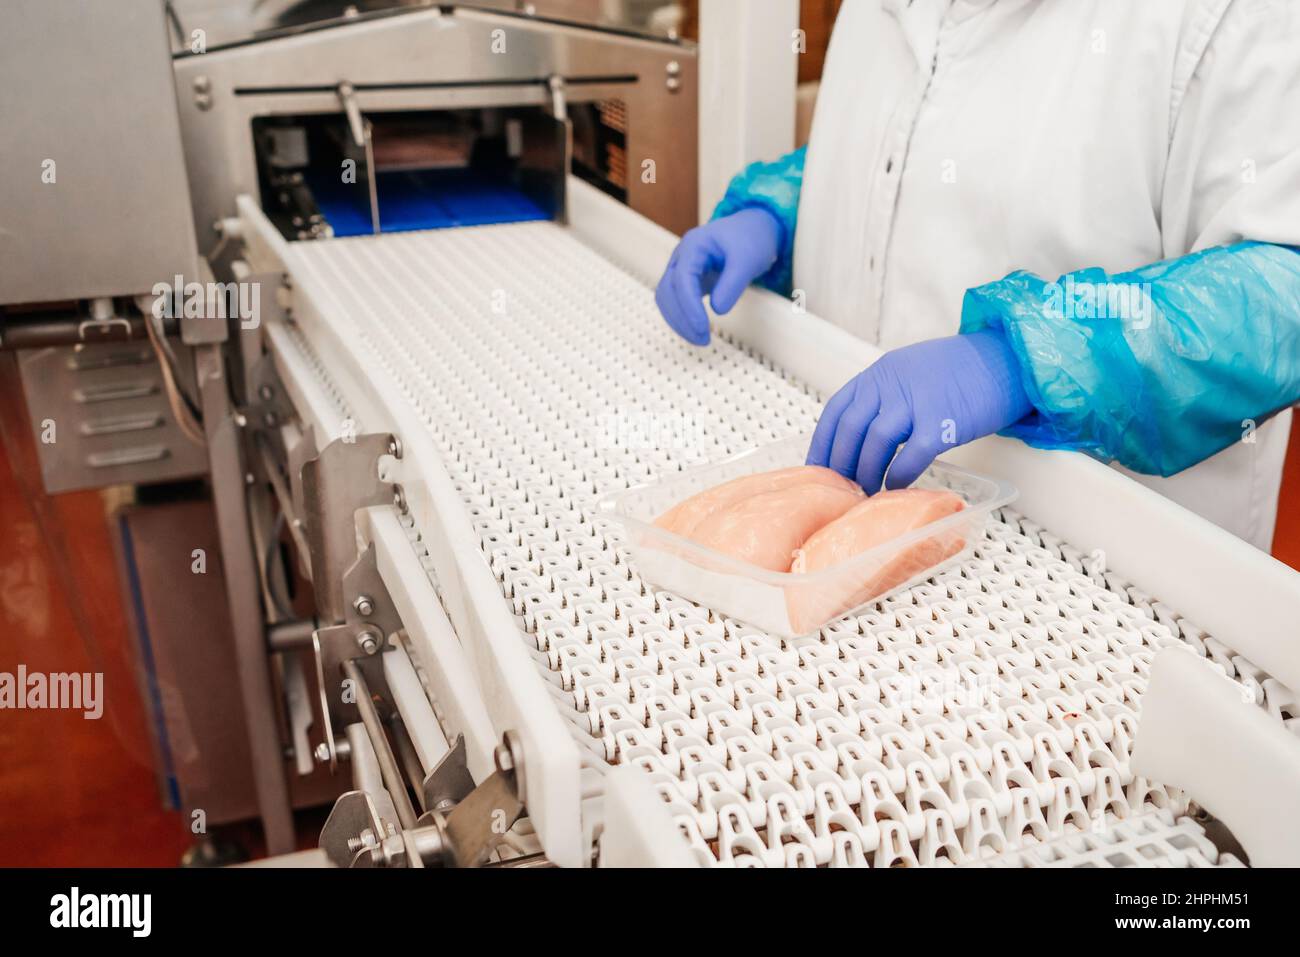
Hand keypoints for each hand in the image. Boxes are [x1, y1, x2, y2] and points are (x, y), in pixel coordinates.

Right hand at [654, 207, 780, 345]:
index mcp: (693, 245)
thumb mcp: (748, 259)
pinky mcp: (685, 280)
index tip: (702, 327)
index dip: (689, 307)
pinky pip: (674, 302)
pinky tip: (696, 330)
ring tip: (701, 339)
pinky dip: (681, 318)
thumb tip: (717, 310)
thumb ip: (732, 284)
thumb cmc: (750, 239)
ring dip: (678, 321)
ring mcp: (680, 268)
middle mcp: (681, 256)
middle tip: (703, 340)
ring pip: (665, 299)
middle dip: (682, 319)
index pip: (682, 280)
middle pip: (667, 292)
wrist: (752, 230)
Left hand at [807, 330, 1032, 490]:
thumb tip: (858, 439)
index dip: (822, 444)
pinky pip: (912, 456)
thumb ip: (882, 398)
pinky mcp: (944, 422)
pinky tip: (896, 488)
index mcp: (879, 374)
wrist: (1006, 359)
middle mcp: (892, 385)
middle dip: (841, 465)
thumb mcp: (909, 372)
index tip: (815, 470)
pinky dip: (899, 476)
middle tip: (842, 490)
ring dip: (867, 474)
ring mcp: (917, 402)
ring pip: (876, 444)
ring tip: (867, 493)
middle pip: (851, 430)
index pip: (836, 412)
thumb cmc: (960, 371)